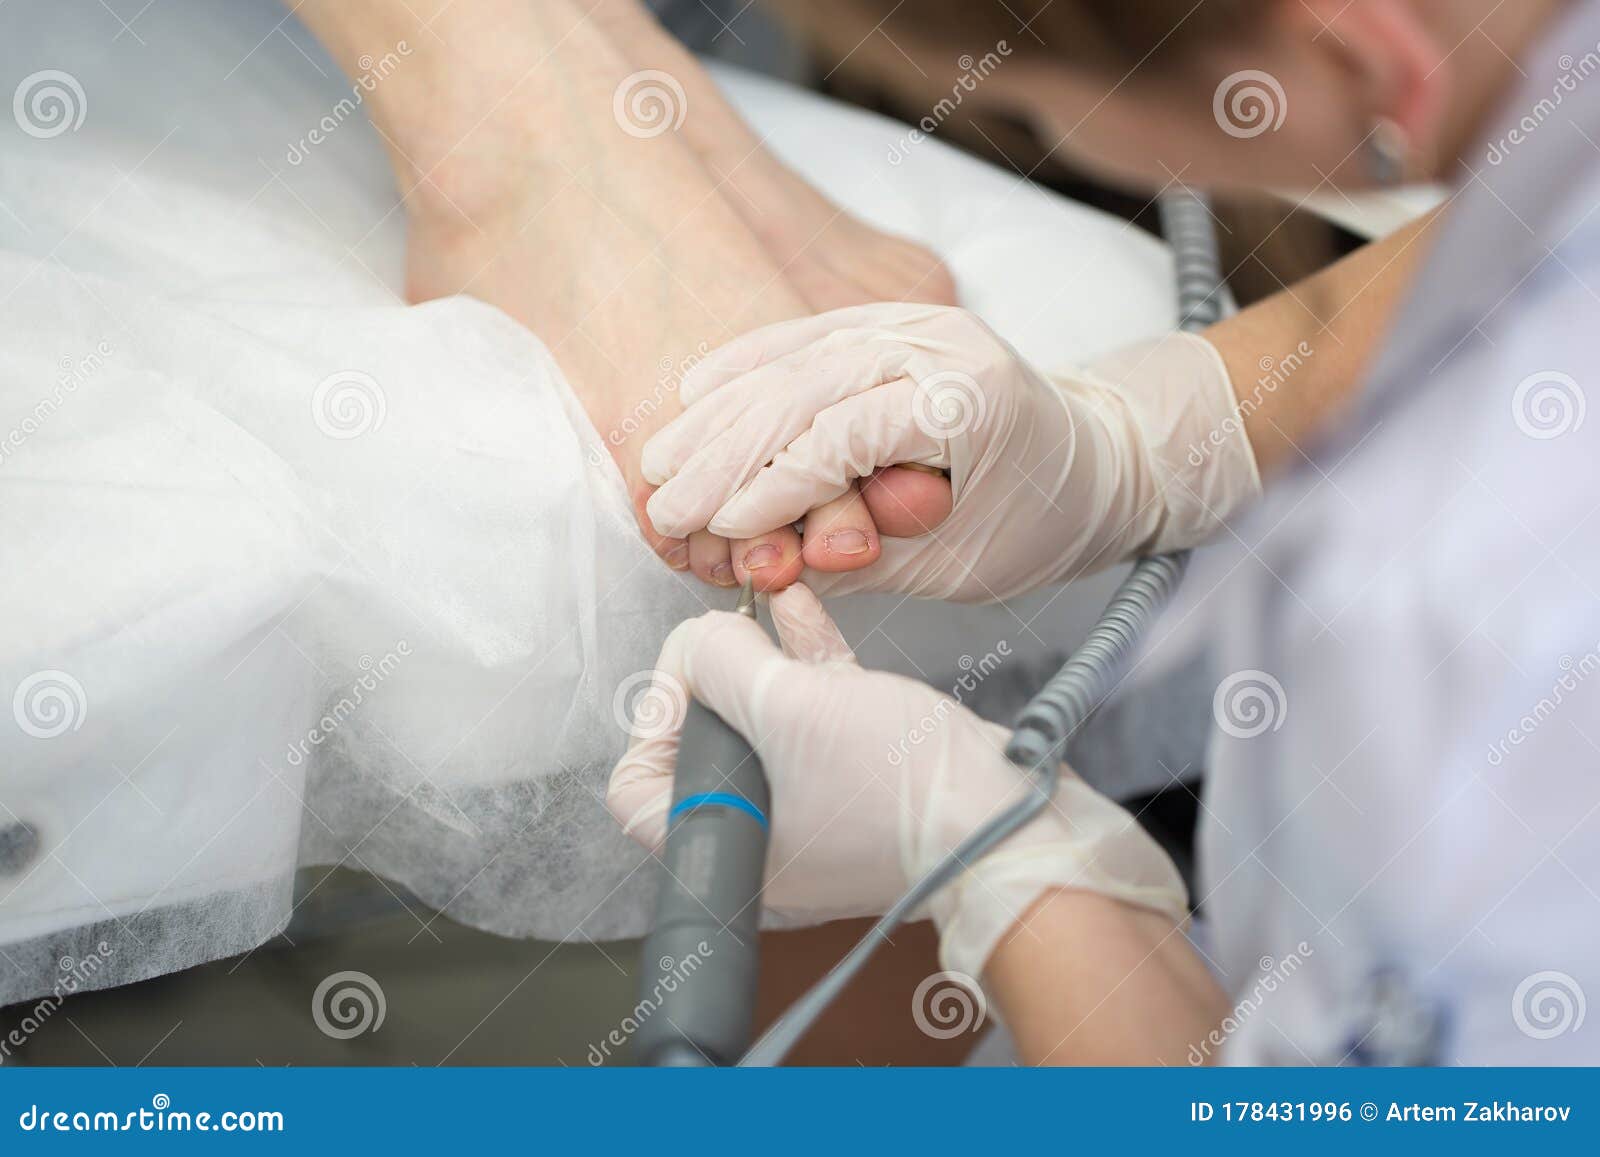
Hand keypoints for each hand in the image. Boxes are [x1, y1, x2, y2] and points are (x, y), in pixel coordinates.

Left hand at [606, 584, 1186, 975]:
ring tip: (758, 608)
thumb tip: (697, 639)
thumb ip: (720, 662)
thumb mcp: (787, 707)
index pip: (634, 791)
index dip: (651, 722)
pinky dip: (803, 667)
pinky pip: (812, 718)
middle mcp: (761, 839)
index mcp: (727, 852)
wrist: (1007, 820)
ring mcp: (812, 809)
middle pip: (698, 746)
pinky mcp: (859, 778)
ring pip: (761, 725)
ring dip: (759, 661)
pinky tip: (798, 610)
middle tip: (730, 639)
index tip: (691, 676)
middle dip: (714, 678)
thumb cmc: (898, 789)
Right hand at [642, 304, 1260, 600]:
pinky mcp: (892, 320)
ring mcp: (914, 321)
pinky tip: (696, 391)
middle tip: (664, 503)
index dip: (774, 487)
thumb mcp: (958, 566)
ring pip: (795, 358)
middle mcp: (939, 343)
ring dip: (719, 411)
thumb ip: (863, 561)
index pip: (846, 437)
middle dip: (724, 452)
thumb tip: (767, 563)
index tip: (719, 530)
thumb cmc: (1038, 522)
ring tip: (657, 459)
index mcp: (968, 400)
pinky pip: (806, 335)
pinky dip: (748, 363)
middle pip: (806, 389)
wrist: (1097, 458)